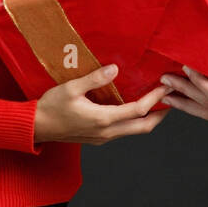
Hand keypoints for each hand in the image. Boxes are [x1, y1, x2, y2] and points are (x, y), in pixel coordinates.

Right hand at [33, 64, 169, 144]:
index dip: (156, 99)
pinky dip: (135, 121)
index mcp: (103, 119)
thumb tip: (114, 68)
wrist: (36, 127)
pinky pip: (123, 131)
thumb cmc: (51, 106)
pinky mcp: (98, 138)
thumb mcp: (71, 88)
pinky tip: (134, 109)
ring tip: (157, 103)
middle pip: (143, 127)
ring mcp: (103, 137)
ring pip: (134, 131)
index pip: (138, 110)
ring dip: (149, 118)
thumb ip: (94, 79)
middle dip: (160, 114)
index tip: (166, 87)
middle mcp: (107, 132)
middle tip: (171, 99)